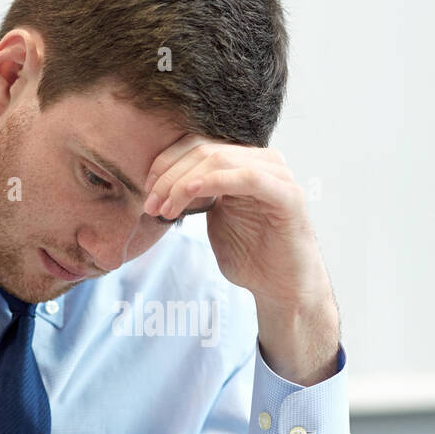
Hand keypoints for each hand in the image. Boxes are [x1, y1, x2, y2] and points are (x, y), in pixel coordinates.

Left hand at [142, 137, 339, 385]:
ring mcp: (278, 176)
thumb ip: (196, 194)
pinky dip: (214, 181)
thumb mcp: (214, 217)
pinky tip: (191, 193)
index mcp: (244, 163)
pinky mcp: (288, 196)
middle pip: (204, 150)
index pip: (197, 145)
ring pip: (220, 160)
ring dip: (183, 182)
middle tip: (150, 203)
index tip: (146, 189)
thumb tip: (159, 182)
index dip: (166, 163)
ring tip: (166, 209)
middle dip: (169, 176)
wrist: (281, 288)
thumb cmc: (250, 255)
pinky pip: (247, 177)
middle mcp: (263, 162)